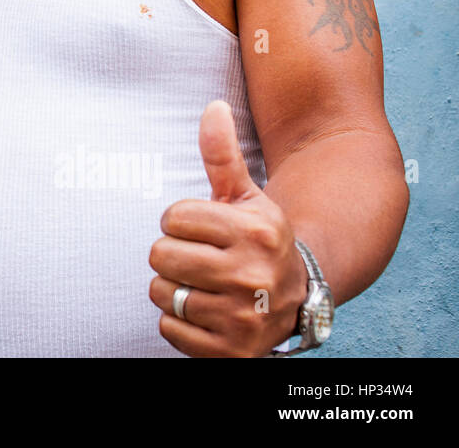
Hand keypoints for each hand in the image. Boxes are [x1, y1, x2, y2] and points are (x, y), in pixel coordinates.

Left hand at [147, 100, 308, 355]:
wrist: (298, 299)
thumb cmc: (258, 240)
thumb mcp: (247, 197)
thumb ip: (222, 154)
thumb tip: (213, 106)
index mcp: (254, 232)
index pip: (173, 217)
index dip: (178, 221)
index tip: (200, 229)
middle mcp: (252, 275)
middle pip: (160, 255)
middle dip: (171, 254)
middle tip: (197, 258)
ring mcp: (243, 317)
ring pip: (161, 292)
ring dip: (172, 288)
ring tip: (201, 285)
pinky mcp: (231, 351)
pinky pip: (169, 328)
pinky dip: (179, 322)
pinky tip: (205, 312)